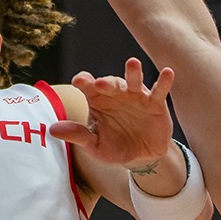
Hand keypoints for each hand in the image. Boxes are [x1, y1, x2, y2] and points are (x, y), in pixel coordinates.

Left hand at [50, 58, 177, 170]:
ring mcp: (136, 96)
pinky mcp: (155, 103)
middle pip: (111, 82)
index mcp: (98, 101)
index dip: (84, 81)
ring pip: (134, 81)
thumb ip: (77, 135)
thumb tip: (52, 130)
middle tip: (101, 84)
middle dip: (107, 82)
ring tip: (133, 63)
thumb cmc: (114, 147)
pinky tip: (168, 72)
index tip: (80, 81)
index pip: (88, 85)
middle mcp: (116, 94)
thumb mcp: (94, 145)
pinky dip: (164, 81)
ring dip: (133, 73)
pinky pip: (159, 90)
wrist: (141, 157)